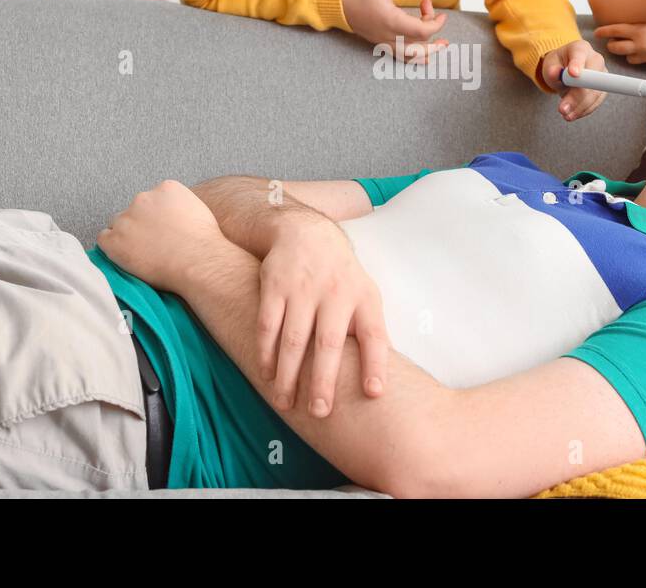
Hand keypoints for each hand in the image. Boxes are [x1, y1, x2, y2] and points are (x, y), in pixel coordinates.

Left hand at [97, 180, 221, 293]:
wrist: (198, 261)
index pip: (152, 200)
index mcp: (165, 188)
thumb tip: (174, 214)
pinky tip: (127, 257)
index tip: (162, 230)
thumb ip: (180, 206)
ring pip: (119, 225)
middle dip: (141, 225)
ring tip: (144, 254)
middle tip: (154, 244)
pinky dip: (113, 248)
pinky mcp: (114, 240)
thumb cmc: (204, 242)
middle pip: (134, 210)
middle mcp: (143, 198)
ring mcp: (126, 219)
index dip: (155, 217)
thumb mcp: (199, 210)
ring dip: (127, 236)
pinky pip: (104, 239)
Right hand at [257, 217, 389, 417]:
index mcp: (363, 297)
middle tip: (320, 412)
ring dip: (288, 375)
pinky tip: (266, 374)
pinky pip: (268, 325)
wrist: (305, 232)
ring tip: (285, 403)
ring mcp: (303, 289)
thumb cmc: (341, 275)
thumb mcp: (365, 293)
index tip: (374, 393)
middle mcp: (335, 292)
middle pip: (330, 343)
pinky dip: (265, 352)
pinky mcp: (275, 286)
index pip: (374, 334)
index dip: (376, 364)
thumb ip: (370, 330)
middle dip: (324, 380)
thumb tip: (379, 379)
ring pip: (294, 339)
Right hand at [342, 0, 448, 63]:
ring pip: (410, 56)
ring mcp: (384, 42)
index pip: (423, 31)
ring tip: (439, 45)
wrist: (339, 4)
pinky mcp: (381, 43)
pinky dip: (414, 56)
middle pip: (420, 49)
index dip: (436, 24)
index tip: (442, 14)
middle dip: (435, 42)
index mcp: (392, 22)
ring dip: (427, 52)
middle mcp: (389, 36)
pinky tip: (423, 53)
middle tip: (443, 32)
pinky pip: (401, 56)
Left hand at [539, 38, 607, 120]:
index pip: (580, 55)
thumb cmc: (558, 65)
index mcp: (580, 48)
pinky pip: (596, 102)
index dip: (577, 64)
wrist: (565, 70)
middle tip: (562, 109)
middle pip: (591, 79)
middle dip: (577, 95)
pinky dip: (584, 110)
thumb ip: (551, 69)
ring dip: (580, 107)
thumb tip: (554, 73)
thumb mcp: (550, 65)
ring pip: (595, 93)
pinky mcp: (603, 89)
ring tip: (566, 115)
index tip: (573, 74)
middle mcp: (595, 59)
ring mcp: (602, 75)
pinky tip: (573, 114)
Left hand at [594, 17, 645, 66]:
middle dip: (612, 45)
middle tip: (611, 41)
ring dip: (627, 52)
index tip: (596, 33)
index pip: (614, 31)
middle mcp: (642, 44)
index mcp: (639, 29)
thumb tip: (621, 23)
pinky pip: (642, 62)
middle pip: (616, 48)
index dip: (603, 32)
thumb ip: (638, 21)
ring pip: (627, 58)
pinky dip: (641, 56)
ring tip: (630, 45)